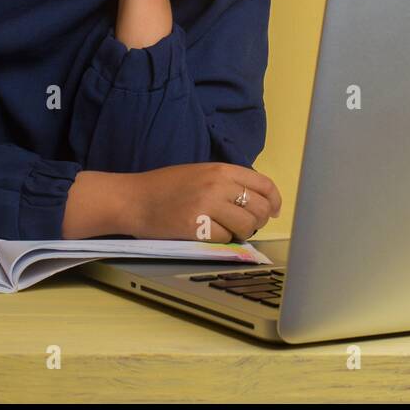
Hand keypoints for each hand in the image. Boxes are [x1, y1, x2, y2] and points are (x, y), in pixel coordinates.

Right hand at [123, 162, 280, 241]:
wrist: (134, 199)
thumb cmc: (165, 186)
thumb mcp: (200, 172)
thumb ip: (228, 182)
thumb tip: (257, 200)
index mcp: (221, 169)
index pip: (264, 184)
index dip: (274, 200)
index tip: (275, 210)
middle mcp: (218, 185)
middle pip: (259, 208)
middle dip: (259, 220)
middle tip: (247, 225)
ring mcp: (207, 206)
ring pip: (246, 226)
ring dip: (242, 232)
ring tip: (229, 230)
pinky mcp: (197, 227)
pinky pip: (225, 238)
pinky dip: (222, 239)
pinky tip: (210, 233)